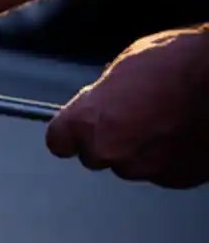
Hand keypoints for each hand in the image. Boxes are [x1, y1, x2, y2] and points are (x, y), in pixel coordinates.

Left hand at [46, 27, 208, 187]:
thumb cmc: (178, 63)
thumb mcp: (124, 68)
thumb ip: (103, 97)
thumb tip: (100, 105)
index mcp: (87, 122)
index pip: (59, 142)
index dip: (71, 132)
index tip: (79, 126)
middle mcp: (108, 151)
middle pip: (94, 155)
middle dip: (108, 139)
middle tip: (133, 116)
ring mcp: (143, 169)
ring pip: (130, 164)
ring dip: (140, 149)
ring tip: (166, 120)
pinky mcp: (174, 179)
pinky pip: (161, 170)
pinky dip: (168, 157)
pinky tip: (183, 132)